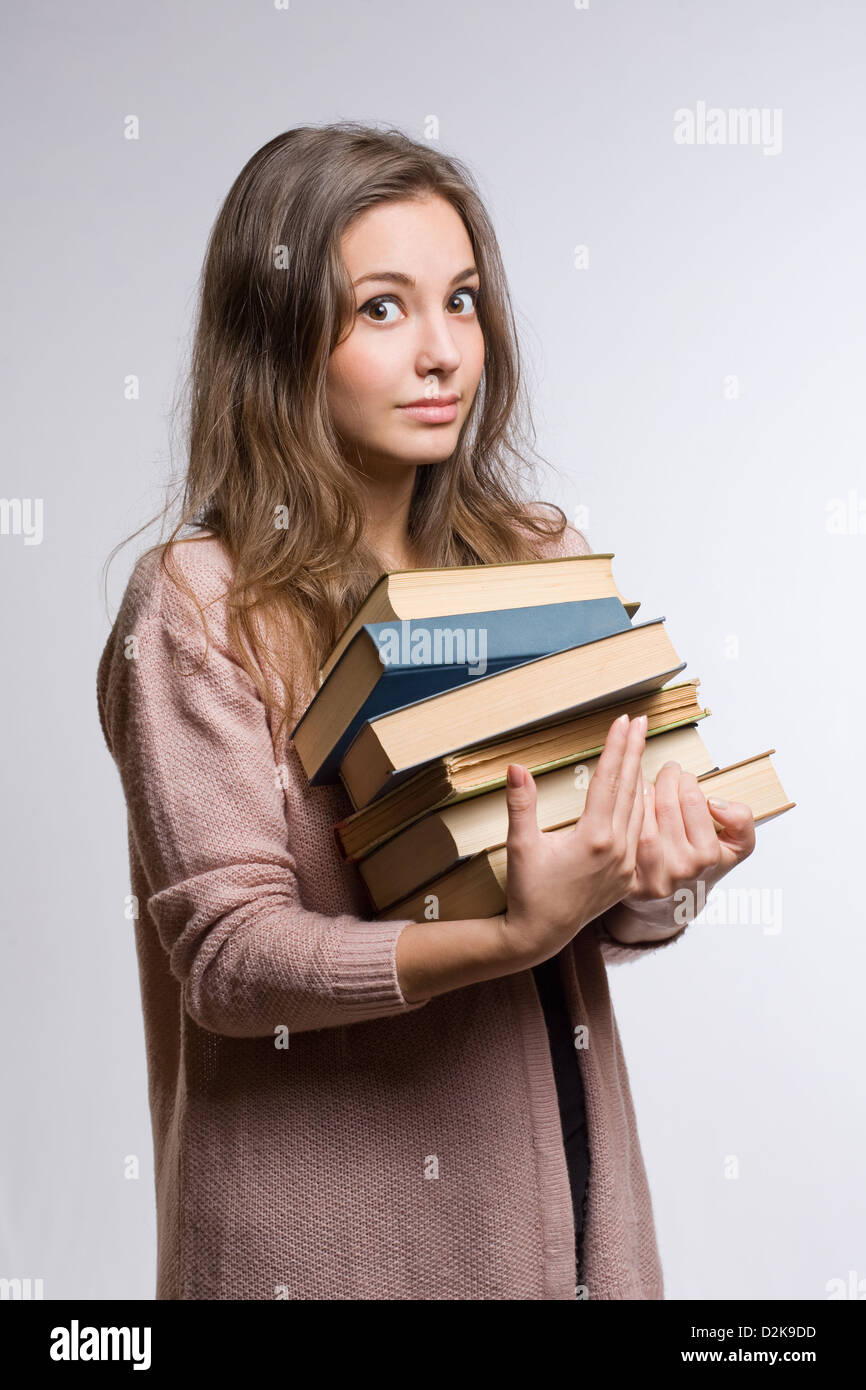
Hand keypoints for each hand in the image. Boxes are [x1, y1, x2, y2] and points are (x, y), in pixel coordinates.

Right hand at [498, 711, 647, 967]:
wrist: (540, 934)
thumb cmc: (527, 890)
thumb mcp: (520, 845)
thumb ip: (521, 804)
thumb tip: (516, 767)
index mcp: (594, 838)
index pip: (609, 780)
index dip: (617, 747)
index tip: (625, 721)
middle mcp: (618, 850)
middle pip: (630, 789)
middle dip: (634, 752)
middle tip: (640, 722)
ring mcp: (627, 864)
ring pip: (638, 810)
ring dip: (639, 776)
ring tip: (639, 747)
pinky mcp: (628, 876)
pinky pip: (639, 832)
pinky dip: (639, 806)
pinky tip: (638, 791)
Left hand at [617, 760, 756, 914]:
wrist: (679, 903)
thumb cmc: (704, 866)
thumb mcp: (737, 846)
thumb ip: (741, 820)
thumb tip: (715, 803)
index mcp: (708, 855)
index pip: (692, 801)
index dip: (685, 780)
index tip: (683, 775)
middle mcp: (682, 868)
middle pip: (666, 807)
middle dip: (665, 780)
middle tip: (666, 771)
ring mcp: (655, 876)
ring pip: (643, 821)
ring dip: (643, 795)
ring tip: (649, 784)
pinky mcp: (632, 882)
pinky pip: (626, 841)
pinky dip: (627, 817)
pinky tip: (630, 804)